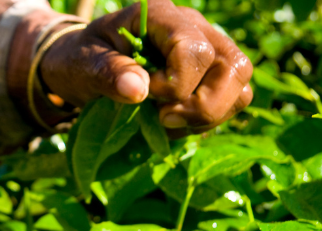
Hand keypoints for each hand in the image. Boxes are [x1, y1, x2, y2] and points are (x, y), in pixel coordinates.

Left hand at [40, 1, 251, 132]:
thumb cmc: (82, 61)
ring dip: (209, 115)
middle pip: (234, 67)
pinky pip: (232, 100)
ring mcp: (206, 51)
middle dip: (203, 105)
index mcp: (160, 15)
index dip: (177, 84)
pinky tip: (178, 123)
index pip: (195, 49)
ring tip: (170, 122)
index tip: (147, 97)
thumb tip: (138, 90)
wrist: (84, 66)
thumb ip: (107, 73)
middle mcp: (193, 28)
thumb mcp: (83, 64)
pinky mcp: (207, 76)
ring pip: (240, 86)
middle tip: (164, 119)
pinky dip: (209, 120)